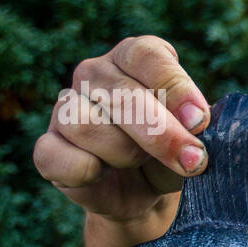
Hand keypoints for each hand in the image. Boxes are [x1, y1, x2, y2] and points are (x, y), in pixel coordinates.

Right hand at [33, 35, 210, 222]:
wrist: (145, 192)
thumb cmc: (171, 154)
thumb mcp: (192, 138)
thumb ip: (193, 127)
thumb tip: (195, 123)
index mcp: (133, 58)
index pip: (146, 54)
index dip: (174, 87)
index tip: (199, 121)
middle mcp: (95, 74)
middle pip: (122, 95)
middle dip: (162, 134)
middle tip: (192, 160)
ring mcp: (65, 107)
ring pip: (87, 124)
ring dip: (124, 153)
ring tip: (139, 164)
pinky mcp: (48, 146)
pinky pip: (56, 155)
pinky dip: (86, 171)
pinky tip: (103, 174)